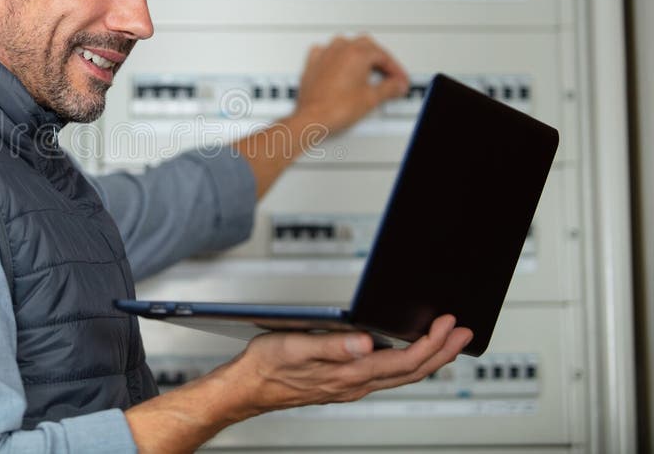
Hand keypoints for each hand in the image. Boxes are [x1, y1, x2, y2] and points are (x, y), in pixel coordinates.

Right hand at [125, 315, 471, 452]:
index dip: (432, 344)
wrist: (248, 386)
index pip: (404, 361)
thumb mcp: (296, 346)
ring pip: (402, 375)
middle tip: (464, 333)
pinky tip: (408, 354)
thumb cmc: (268, 365)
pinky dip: (408, 363)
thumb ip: (332, 345)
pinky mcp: (344, 382)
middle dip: (442, 351)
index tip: (449, 325)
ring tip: (447, 342)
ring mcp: (352, 385)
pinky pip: (387, 375)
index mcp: (350, 373)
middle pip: (411, 371)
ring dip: (429, 358)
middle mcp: (356, 382)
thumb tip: (366, 341)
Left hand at [289, 35, 408, 137]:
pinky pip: (326, 51)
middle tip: (387, 73)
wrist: (311, 118)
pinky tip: (339, 63)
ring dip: (358, 53)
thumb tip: (397, 85)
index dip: (394, 68)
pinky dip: (336, 55)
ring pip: (346, 44)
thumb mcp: (371, 98)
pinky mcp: (312, 64)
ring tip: (367, 67)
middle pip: (366, 45)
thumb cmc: (334, 108)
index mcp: (356, 54)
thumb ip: (389, 88)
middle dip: (379, 58)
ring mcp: (324, 55)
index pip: (383, 55)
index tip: (398, 79)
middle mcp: (339, 50)